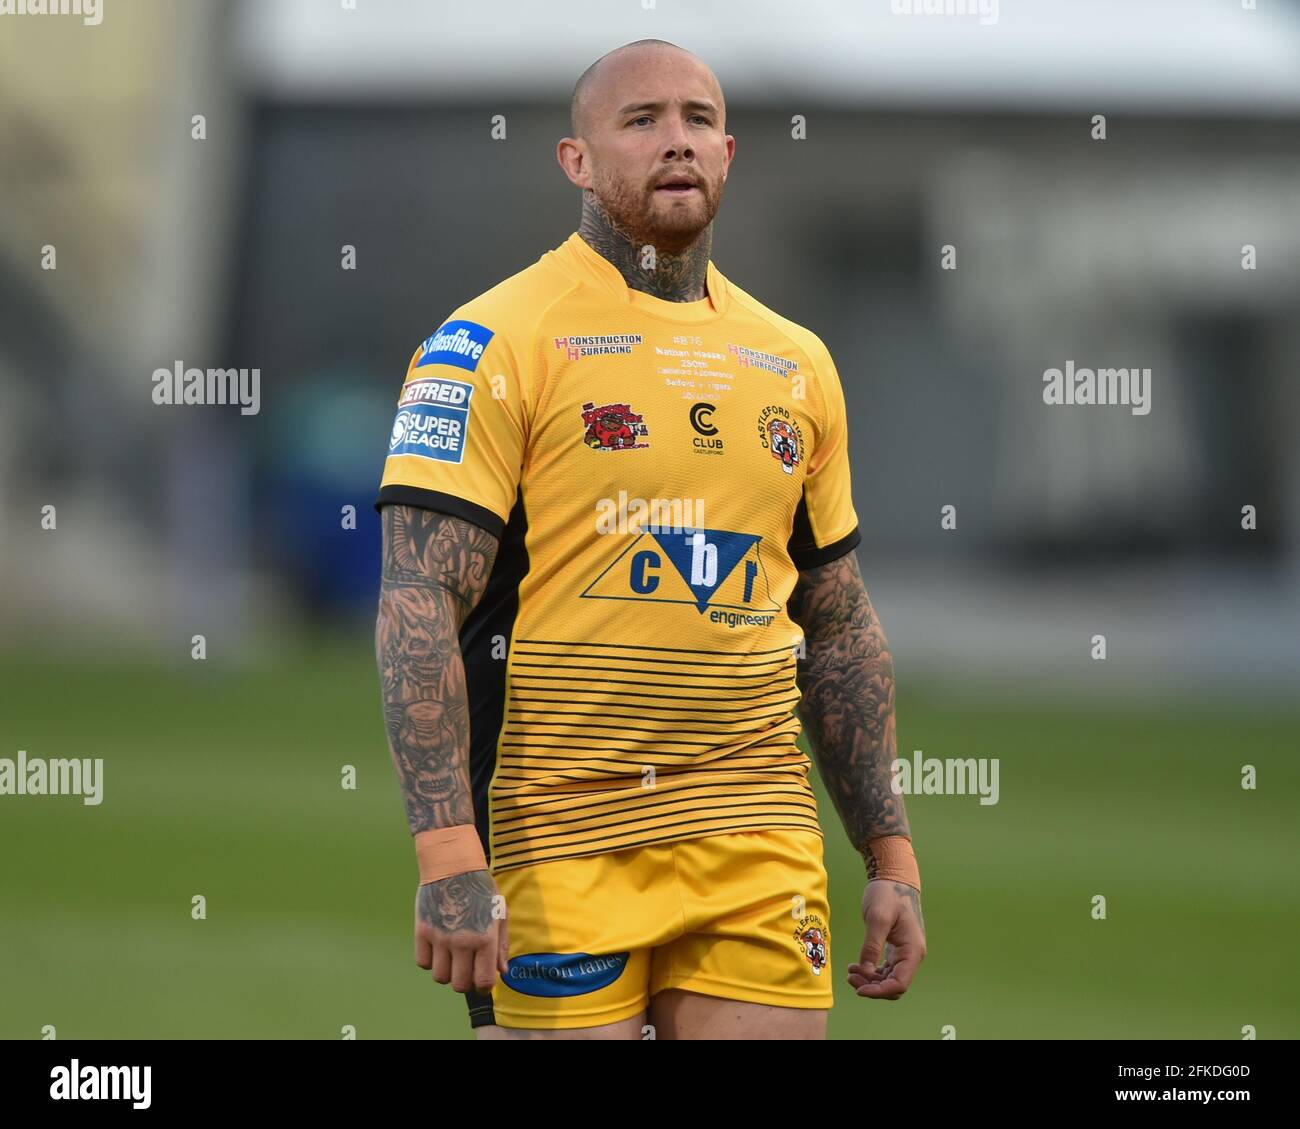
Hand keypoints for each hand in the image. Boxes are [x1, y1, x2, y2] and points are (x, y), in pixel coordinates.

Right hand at [414, 869, 509, 994]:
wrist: (453, 865)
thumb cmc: (481, 888)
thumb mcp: (500, 913)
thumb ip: (501, 945)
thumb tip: (502, 972)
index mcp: (485, 938)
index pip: (482, 981)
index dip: (483, 987)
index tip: (482, 983)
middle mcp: (461, 942)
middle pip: (459, 985)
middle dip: (465, 981)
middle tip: (467, 969)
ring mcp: (440, 938)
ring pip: (440, 977)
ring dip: (447, 972)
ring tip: (452, 957)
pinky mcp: (422, 931)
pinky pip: (423, 963)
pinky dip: (430, 961)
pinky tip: (438, 948)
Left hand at [847, 880, 925, 999]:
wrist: (893, 878)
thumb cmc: (887, 894)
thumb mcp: (877, 919)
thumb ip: (871, 946)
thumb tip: (865, 971)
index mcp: (912, 951)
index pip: (899, 984)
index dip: (879, 992)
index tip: (859, 989)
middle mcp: (912, 955)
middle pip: (894, 985)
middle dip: (872, 986)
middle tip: (850, 977)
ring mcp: (904, 953)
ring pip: (889, 978)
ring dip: (870, 980)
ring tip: (850, 972)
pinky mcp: (896, 948)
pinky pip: (885, 969)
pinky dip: (871, 971)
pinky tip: (856, 966)